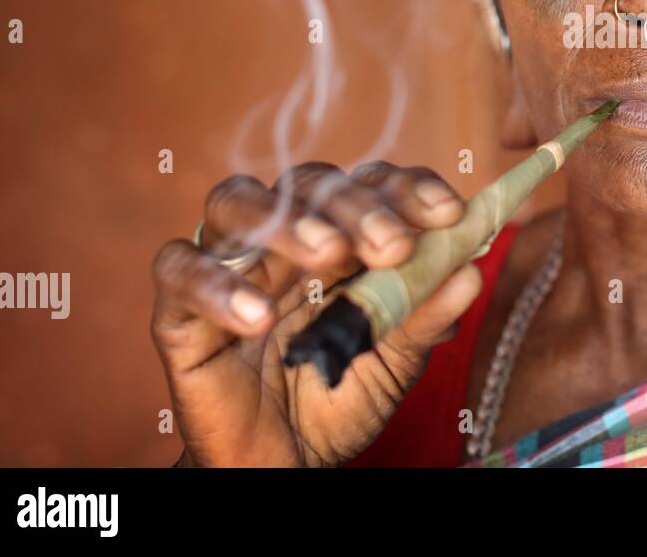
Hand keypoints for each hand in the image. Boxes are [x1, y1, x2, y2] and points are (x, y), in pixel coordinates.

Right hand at [151, 162, 481, 466]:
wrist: (283, 463)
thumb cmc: (337, 398)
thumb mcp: (394, 360)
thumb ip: (425, 315)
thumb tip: (468, 271)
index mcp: (340, 235)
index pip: (370, 183)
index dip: (407, 188)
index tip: (448, 213)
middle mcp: (282, 237)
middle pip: (307, 183)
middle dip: (356, 206)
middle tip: (392, 246)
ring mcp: (228, 265)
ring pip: (235, 202)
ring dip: (286, 221)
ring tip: (328, 255)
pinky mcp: (179, 309)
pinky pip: (178, 271)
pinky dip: (215, 285)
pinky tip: (258, 317)